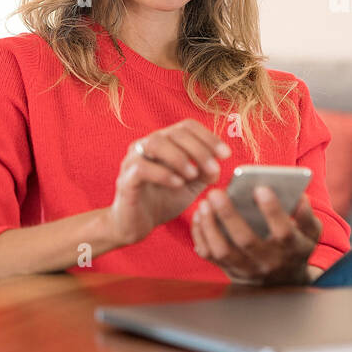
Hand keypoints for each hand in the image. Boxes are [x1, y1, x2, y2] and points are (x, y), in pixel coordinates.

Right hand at [106, 119, 231, 246]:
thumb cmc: (163, 201)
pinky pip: (142, 168)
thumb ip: (205, 172)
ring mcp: (132, 160)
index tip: (226, 155)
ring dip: (179, 157)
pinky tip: (177, 184)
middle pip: (174, 133)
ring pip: (155, 143)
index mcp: (164, 142)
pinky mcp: (124, 179)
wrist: (137, 225)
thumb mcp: (191, 185)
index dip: (208, 137)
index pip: (187, 127)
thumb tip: (218, 163)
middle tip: (213, 169)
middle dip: (198, 149)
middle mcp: (146, 145)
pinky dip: (163, 173)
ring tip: (192, 175)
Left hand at [190, 185, 321, 284]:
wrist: (283, 283)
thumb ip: (305, 214)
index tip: (260, 188)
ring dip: (210, 226)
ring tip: (204, 204)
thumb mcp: (310, 233)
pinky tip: (199, 216)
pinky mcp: (230, 271)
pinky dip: (201, 235)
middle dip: (229, 215)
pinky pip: (210, 255)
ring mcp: (247, 270)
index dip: (273, 211)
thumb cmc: (295, 247)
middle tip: (216, 193)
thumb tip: (298, 195)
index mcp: (293, 249)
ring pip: (223, 251)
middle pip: (246, 240)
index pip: (284, 232)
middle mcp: (269, 262)